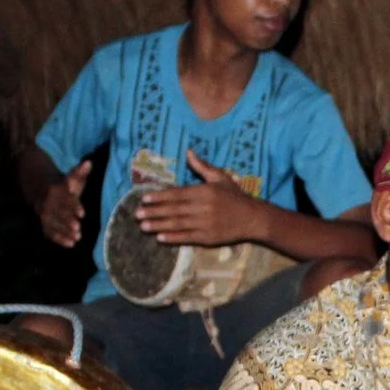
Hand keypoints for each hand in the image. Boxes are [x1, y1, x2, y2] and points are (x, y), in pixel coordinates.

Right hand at [40, 160, 92, 247]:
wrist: (37, 188)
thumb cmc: (62, 186)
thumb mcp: (70, 178)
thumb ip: (79, 173)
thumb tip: (89, 163)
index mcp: (55, 190)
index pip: (65, 199)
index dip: (74, 206)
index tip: (82, 213)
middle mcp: (48, 202)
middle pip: (59, 213)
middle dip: (67, 221)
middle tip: (78, 228)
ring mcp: (44, 214)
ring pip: (53, 224)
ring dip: (64, 231)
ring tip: (77, 237)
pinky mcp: (44, 223)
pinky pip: (49, 232)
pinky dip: (59, 239)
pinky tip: (70, 244)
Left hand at [134, 150, 265, 247]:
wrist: (253, 218)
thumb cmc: (235, 196)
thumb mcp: (221, 177)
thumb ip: (202, 166)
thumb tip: (188, 151)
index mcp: (204, 191)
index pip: (177, 194)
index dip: (159, 197)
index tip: (144, 199)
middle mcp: (203, 207)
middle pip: (174, 210)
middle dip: (154, 212)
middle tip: (137, 214)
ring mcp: (206, 224)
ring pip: (178, 224)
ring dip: (159, 225)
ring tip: (143, 226)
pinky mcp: (209, 238)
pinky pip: (187, 238)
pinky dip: (173, 238)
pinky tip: (160, 238)